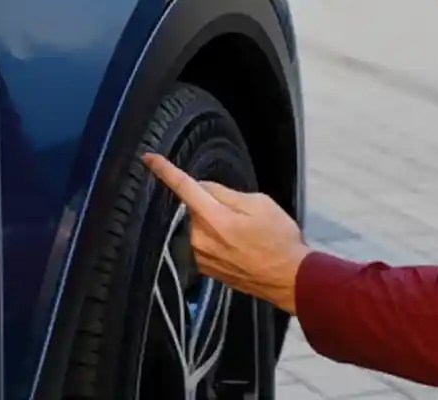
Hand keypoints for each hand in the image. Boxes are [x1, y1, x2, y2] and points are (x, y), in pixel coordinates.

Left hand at [142, 152, 311, 314]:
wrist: (289, 280)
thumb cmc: (278, 238)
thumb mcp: (259, 204)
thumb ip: (225, 193)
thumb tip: (203, 188)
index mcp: (213, 218)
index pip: (182, 187)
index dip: (164, 170)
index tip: (148, 158)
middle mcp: (199, 239)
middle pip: (189, 208)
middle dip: (203, 202)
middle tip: (233, 211)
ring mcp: (199, 257)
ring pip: (193, 226)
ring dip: (207, 221)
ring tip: (237, 231)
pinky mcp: (204, 270)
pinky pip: (198, 244)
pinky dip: (208, 237)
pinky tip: (231, 244)